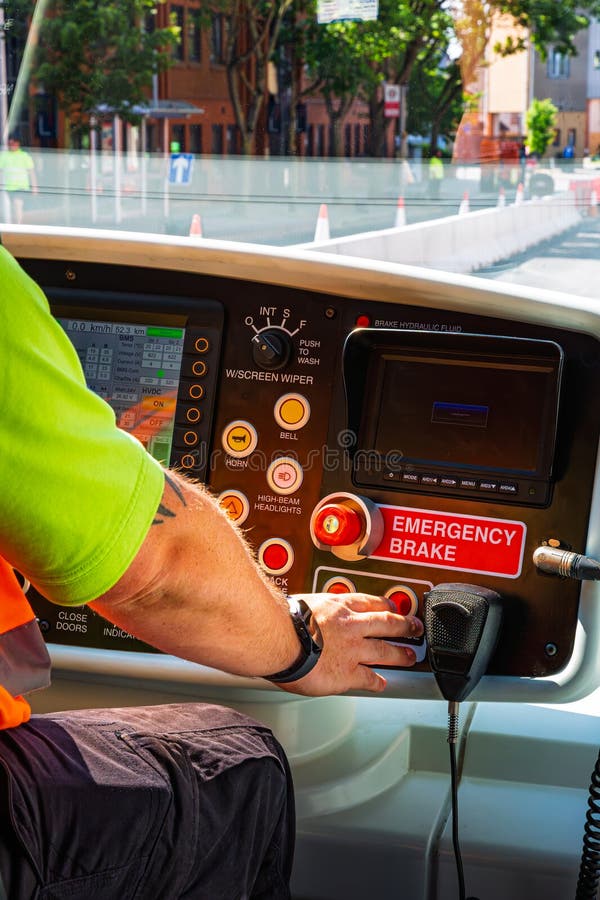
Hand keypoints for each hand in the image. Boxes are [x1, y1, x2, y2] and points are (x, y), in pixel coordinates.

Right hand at [279, 593, 422, 696]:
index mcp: (338, 606)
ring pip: (385, 651)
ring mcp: (352, 649)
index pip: (369, 602)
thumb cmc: (282, 620)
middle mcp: (350, 625)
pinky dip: (376, 682)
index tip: (393, 608)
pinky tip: (382, 684)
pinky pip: (368, 678)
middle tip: (415, 627)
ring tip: (409, 656)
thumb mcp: (301, 603)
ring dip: (399, 654)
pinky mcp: (347, 673)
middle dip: (405, 625)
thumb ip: (311, 610)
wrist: (278, 638)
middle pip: (386, 623)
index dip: (385, 606)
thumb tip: (304, 614)